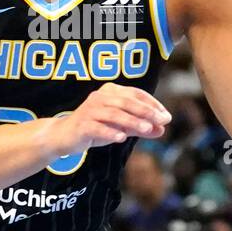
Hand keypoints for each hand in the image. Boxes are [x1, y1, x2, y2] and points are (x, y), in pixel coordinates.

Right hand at [50, 83, 170, 155]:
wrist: (65, 136)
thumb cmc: (95, 128)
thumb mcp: (120, 127)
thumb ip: (140, 127)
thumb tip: (162, 129)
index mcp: (110, 92)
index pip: (135, 94)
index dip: (152, 104)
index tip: (166, 116)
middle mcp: (100, 97)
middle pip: (126, 102)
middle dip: (146, 111)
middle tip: (162, 121)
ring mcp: (89, 111)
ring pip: (114, 115)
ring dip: (132, 122)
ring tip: (147, 129)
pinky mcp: (81, 125)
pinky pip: (97, 128)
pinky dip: (109, 132)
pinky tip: (121, 138)